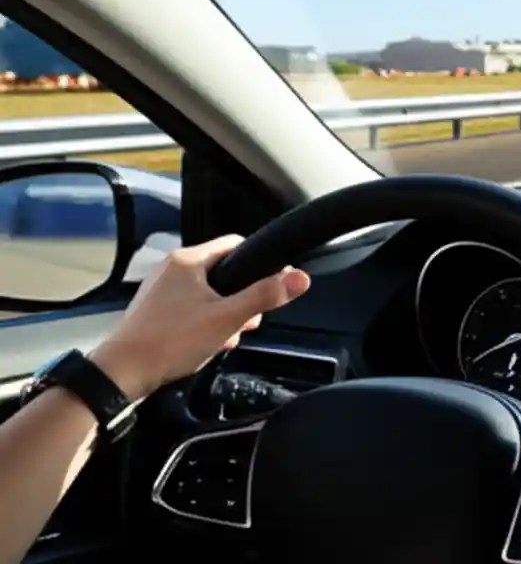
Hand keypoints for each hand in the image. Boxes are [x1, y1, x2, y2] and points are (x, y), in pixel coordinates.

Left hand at [88, 234, 310, 400]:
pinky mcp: (154, 309)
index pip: (236, 245)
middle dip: (243, 296)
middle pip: (223, 271)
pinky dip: (205, 320)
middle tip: (249, 321)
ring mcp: (160, 289)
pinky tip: (208, 342)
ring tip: (229, 336)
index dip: (260, 264)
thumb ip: (265, 296)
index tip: (273, 288)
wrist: (122, 373)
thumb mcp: (228, 319)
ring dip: (225, 312)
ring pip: (208, 291)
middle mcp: (171, 268)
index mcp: (188, 260)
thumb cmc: (173, 341)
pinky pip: (191, 306)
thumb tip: (301, 278)